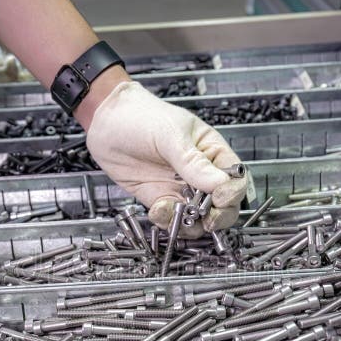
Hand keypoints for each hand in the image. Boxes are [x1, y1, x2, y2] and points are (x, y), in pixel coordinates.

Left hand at [85, 80, 246, 237]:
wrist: (105, 121)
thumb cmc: (141, 116)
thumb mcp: (170, 135)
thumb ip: (193, 162)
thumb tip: (220, 183)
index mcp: (212, 152)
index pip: (235, 178)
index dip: (232, 192)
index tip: (220, 199)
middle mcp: (200, 174)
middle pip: (223, 206)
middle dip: (216, 217)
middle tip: (204, 219)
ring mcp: (181, 189)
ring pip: (198, 218)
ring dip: (189, 224)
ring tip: (172, 212)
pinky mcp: (160, 199)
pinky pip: (172, 219)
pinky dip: (167, 221)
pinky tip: (157, 210)